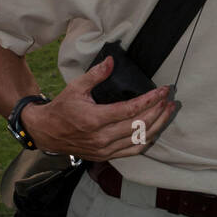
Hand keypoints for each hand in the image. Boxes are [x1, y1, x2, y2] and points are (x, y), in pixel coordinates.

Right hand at [20, 56, 177, 159]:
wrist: (46, 132)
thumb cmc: (62, 108)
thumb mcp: (76, 87)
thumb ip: (95, 74)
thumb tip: (111, 61)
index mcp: (95, 119)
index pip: (130, 110)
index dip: (150, 100)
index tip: (163, 91)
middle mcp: (102, 138)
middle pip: (139, 126)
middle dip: (159, 111)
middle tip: (170, 99)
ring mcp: (105, 150)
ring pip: (139, 140)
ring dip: (158, 126)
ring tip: (168, 112)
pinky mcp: (106, 156)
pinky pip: (133, 151)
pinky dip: (147, 140)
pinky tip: (156, 129)